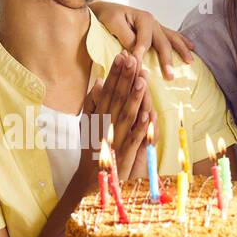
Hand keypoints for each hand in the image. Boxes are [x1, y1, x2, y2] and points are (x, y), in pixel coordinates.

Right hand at [82, 52, 151, 180]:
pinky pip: (134, 140)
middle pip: (117, 99)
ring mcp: (115, 140)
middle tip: (132, 59)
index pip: (108, 91)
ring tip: (142, 80)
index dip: (115, 74)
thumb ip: (93, 102)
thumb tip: (100, 81)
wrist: (91, 180)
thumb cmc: (92, 149)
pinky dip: (140, 128)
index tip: (121, 56)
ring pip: (126, 116)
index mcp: (99, 117)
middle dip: (125, 79)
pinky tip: (148, 115)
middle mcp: (106, 126)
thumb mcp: (88, 123)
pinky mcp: (124, 155)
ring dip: (134, 98)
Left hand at [90, 0, 194, 80]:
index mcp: (143, 19)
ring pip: (172, 39)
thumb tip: (136, 49)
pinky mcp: (155, 30)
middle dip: (167, 60)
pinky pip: (171, 35)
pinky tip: (191, 47)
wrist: (104, 9)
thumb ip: (125, 35)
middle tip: (170, 76)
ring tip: (190, 62)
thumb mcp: (113, 23)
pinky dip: (182, 41)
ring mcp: (156, 25)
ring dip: (181, 50)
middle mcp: (153, 21)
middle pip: (163, 43)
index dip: (141, 55)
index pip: (145, 42)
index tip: (139, 68)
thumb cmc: (107, 16)